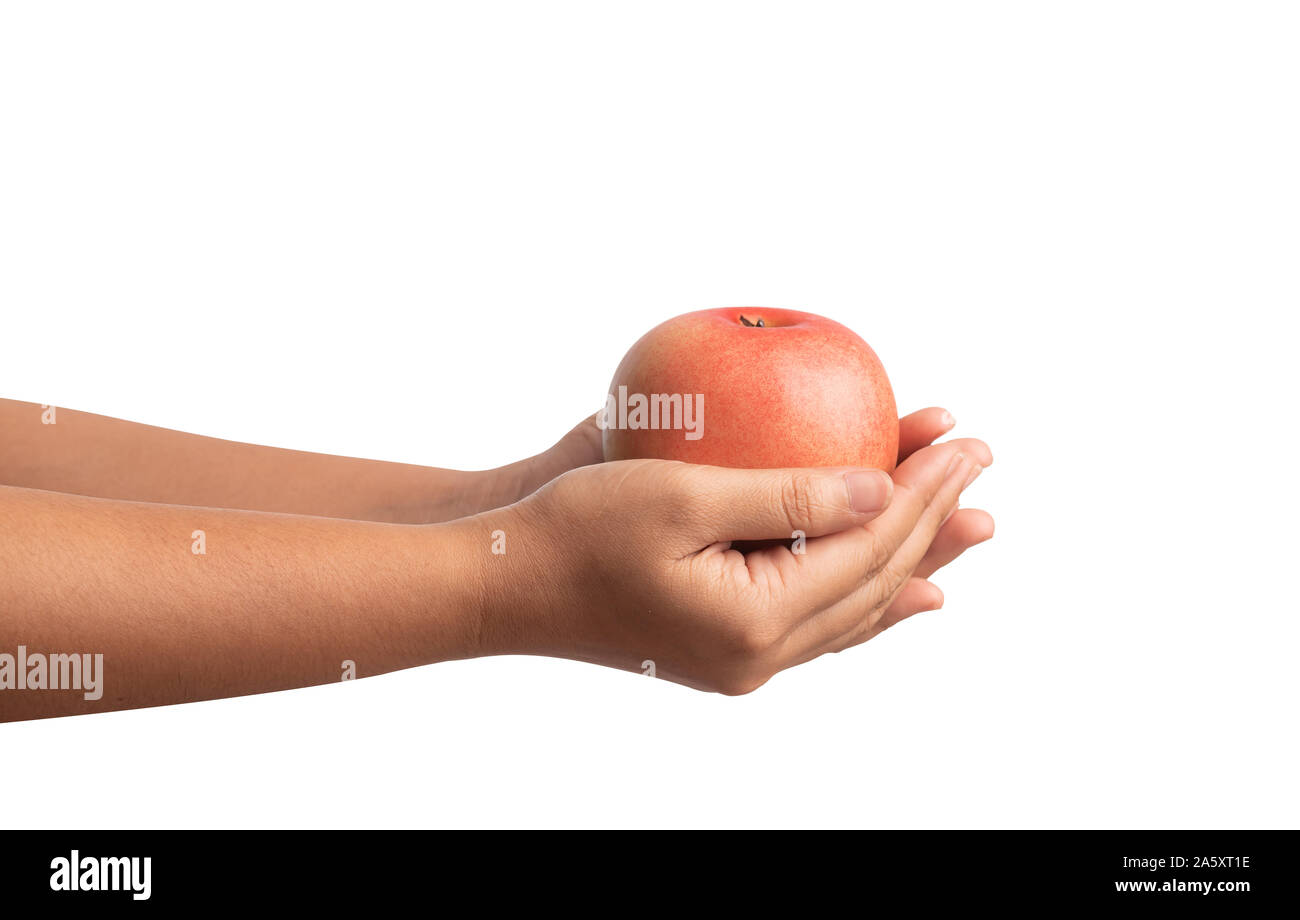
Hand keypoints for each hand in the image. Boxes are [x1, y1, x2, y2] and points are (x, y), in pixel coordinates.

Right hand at [472, 416, 991, 693]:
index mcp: (756, 623)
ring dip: (913, 560)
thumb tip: (879, 490)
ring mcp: (742, 662)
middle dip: (934, 523)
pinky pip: (819, 622)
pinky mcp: (723, 651)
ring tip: (967, 528)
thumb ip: (787, 495)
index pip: (870, 550)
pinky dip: (866, 597)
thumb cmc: (576, 529)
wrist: (505, 587)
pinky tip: (899, 593)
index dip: (924, 493)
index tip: (967, 442)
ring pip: (855, 610)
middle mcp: (760, 657)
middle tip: (981, 465)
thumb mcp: (680, 496)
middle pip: (876, 585)